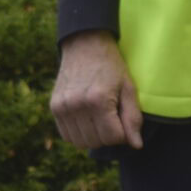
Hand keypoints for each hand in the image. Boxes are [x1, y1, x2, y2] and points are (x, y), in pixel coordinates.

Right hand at [51, 31, 143, 151]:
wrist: (85, 44)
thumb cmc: (111, 66)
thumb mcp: (129, 88)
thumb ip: (133, 118)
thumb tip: (136, 145)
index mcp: (98, 100)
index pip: (113, 138)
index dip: (123, 133)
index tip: (124, 120)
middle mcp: (76, 105)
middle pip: (96, 142)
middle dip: (108, 136)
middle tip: (112, 118)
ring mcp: (62, 107)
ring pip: (80, 143)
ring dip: (93, 137)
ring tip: (99, 119)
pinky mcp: (54, 107)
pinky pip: (67, 136)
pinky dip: (79, 134)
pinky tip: (87, 120)